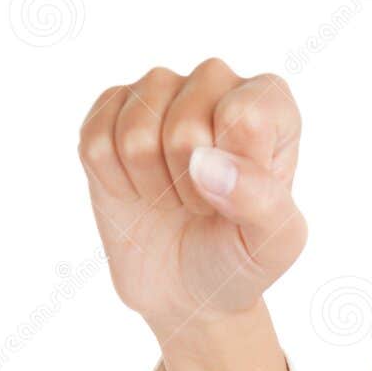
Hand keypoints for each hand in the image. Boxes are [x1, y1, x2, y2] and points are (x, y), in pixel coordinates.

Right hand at [77, 58, 307, 338]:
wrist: (187, 288)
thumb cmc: (239, 256)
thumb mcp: (274, 244)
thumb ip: (263, 201)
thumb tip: (205, 162)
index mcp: (269, 103)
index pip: (245, 117)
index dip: (234, 174)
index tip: (241, 199)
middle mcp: (215, 82)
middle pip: (185, 128)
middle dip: (190, 187)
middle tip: (204, 205)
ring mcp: (159, 90)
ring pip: (136, 134)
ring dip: (153, 187)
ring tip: (174, 197)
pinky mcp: (111, 109)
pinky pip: (96, 142)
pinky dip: (116, 184)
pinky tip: (140, 189)